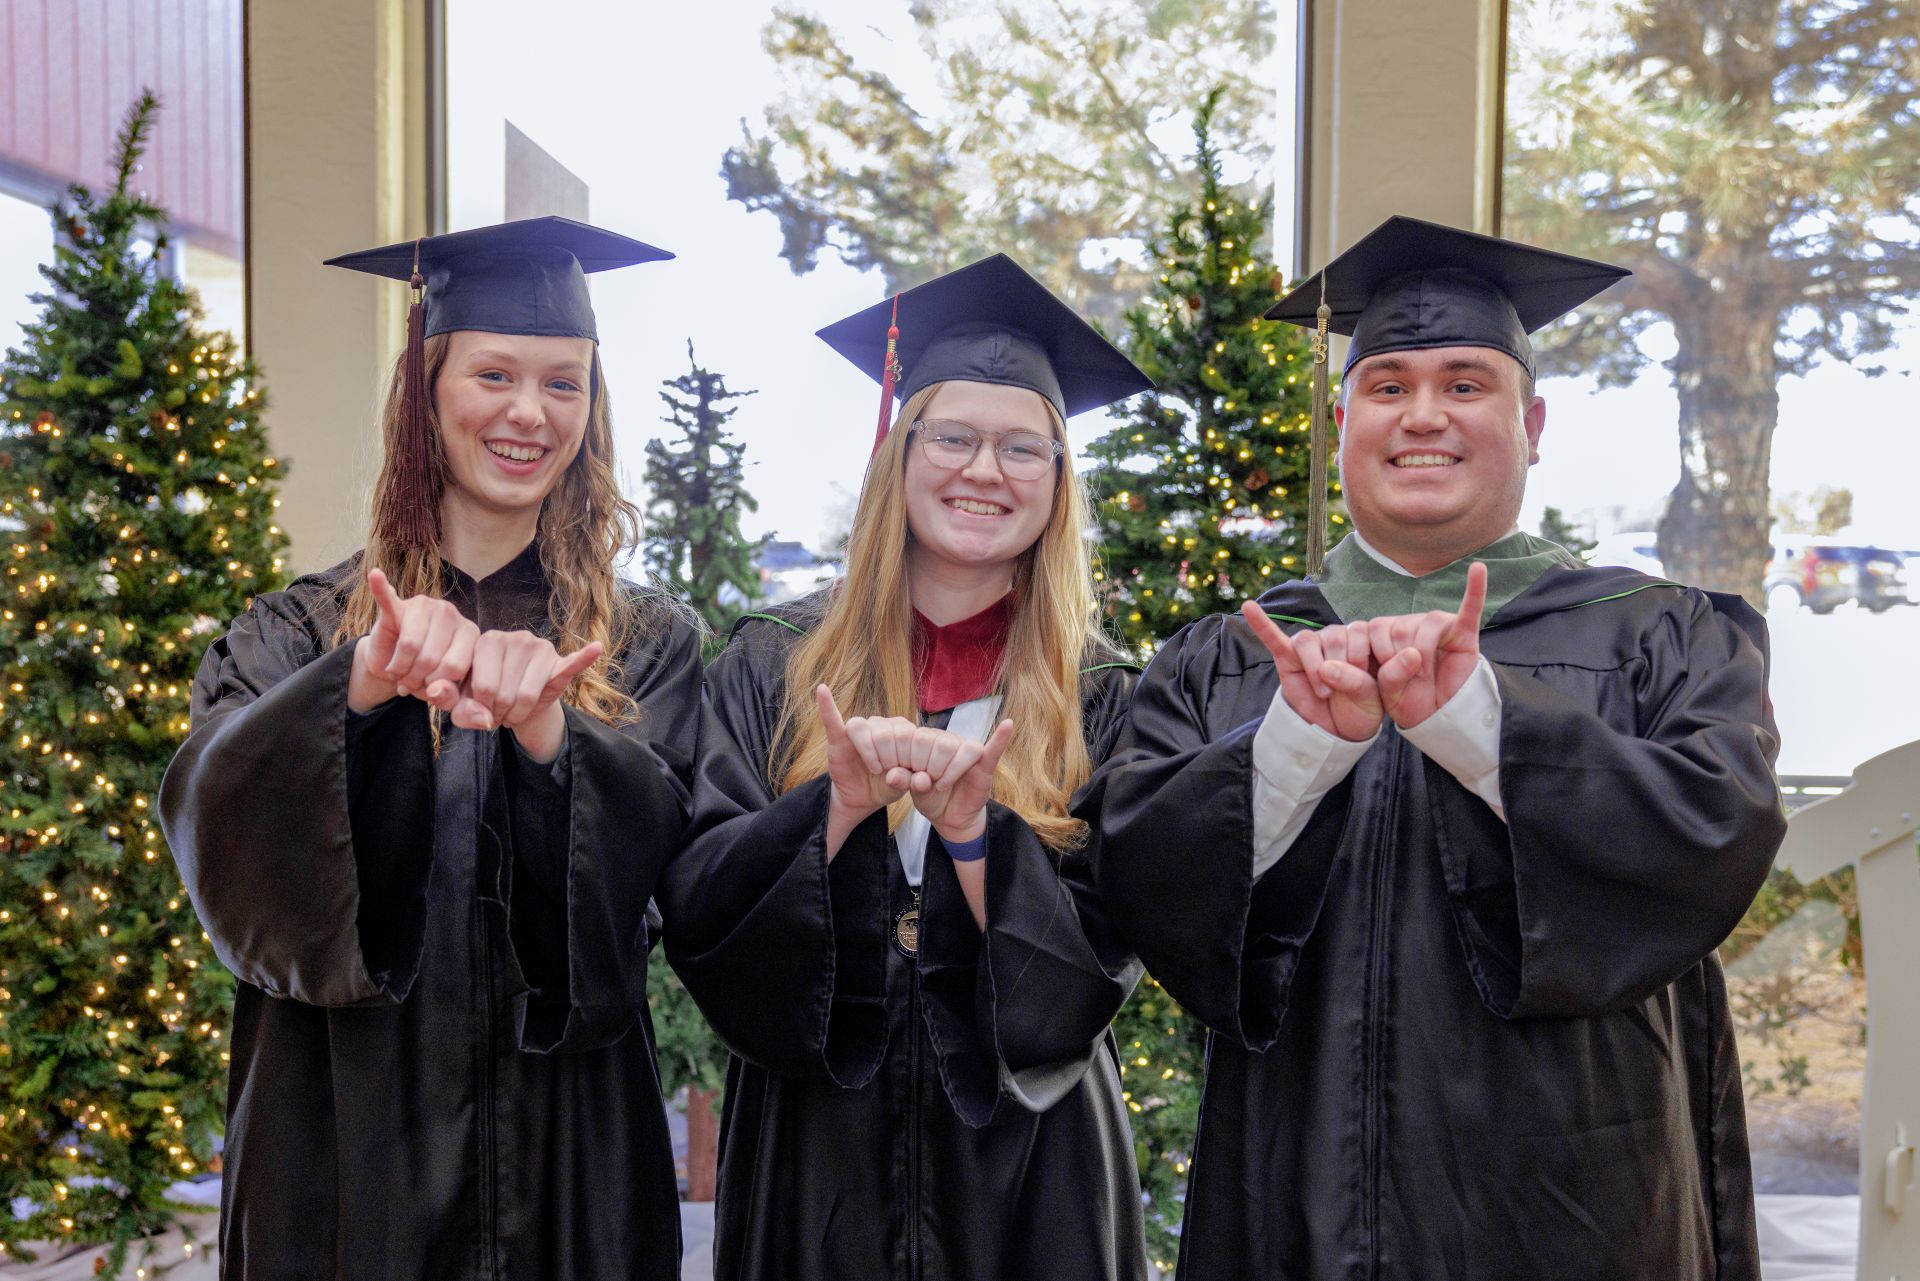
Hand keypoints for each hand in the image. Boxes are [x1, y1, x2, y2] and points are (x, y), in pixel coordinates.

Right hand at [349, 568, 477, 713]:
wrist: (397, 664)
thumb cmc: (426, 675)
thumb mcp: (442, 690)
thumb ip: (446, 695)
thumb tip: (435, 692)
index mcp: (470, 635)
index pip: (454, 667)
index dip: (436, 686)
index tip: (428, 690)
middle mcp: (451, 614)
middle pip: (431, 658)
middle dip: (415, 678)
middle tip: (408, 681)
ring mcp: (426, 606)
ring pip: (410, 645)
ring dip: (398, 667)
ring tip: (398, 670)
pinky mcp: (399, 605)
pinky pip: (389, 598)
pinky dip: (382, 589)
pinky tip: (375, 575)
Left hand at [450, 630, 603, 762]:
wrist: (513, 699)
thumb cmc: (484, 697)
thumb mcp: (464, 705)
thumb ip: (463, 712)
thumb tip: (484, 719)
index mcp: (486, 640)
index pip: (484, 687)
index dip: (482, 710)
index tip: (482, 711)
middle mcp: (514, 637)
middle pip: (505, 693)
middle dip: (500, 713)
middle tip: (500, 713)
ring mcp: (540, 647)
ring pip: (528, 696)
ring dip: (520, 714)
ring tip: (514, 710)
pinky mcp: (560, 661)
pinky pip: (572, 661)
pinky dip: (584, 657)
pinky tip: (596, 648)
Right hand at [816, 685, 910, 824]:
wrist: (863, 799)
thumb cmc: (888, 787)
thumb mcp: (903, 786)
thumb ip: (907, 780)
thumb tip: (896, 775)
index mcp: (900, 730)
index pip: (904, 732)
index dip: (904, 755)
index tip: (904, 773)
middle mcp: (880, 725)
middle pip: (883, 731)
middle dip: (887, 757)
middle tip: (886, 773)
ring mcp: (859, 731)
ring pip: (861, 727)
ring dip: (868, 749)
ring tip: (875, 768)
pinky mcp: (838, 739)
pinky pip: (832, 719)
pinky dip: (827, 705)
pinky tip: (822, 690)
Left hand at [897, 718, 1015, 843]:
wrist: (950, 818)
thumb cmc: (929, 797)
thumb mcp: (911, 790)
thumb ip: (902, 780)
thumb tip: (892, 776)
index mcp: (928, 740)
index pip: (918, 739)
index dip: (913, 762)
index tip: (912, 778)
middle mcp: (948, 740)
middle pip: (940, 744)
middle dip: (932, 769)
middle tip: (930, 784)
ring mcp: (967, 750)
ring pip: (961, 749)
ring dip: (950, 771)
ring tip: (943, 785)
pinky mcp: (984, 764)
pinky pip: (993, 749)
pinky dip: (1000, 738)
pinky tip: (1007, 725)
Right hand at [1240, 602, 1383, 741]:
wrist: (1336, 731)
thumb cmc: (1358, 709)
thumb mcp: (1369, 699)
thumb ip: (1355, 681)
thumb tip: (1326, 668)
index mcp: (1359, 640)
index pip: (1358, 631)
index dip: (1360, 656)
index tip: (1365, 682)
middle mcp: (1334, 637)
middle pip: (1333, 635)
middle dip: (1338, 666)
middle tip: (1339, 692)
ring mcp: (1309, 647)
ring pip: (1307, 640)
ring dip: (1314, 666)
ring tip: (1323, 692)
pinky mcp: (1286, 658)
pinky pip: (1272, 637)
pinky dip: (1261, 624)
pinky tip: (1249, 608)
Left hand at [1367, 560, 1487, 728]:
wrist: (1438, 716)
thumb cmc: (1409, 699)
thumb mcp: (1389, 691)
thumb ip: (1389, 675)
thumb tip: (1413, 654)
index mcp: (1388, 632)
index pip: (1377, 627)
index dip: (1377, 654)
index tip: (1384, 676)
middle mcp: (1412, 623)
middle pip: (1401, 626)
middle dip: (1401, 657)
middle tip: (1410, 678)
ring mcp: (1439, 626)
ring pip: (1428, 623)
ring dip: (1424, 650)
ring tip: (1425, 671)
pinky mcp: (1464, 633)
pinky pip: (1470, 608)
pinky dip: (1475, 589)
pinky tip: (1478, 569)